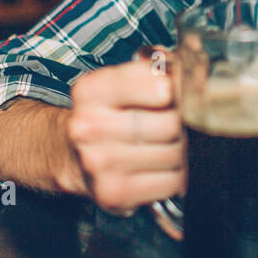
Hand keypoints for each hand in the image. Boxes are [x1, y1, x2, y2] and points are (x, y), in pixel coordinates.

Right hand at [61, 49, 185, 213]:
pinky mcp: (114, 193)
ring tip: (165, 145)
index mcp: (92, 90)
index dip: (176, 89)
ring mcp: (100, 162)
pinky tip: (161, 168)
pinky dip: (175, 176)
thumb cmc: (106, 114)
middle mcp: (90, 126)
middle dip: (179, 123)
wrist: (70, 155)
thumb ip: (154, 65)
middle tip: (172, 124)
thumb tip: (188, 65)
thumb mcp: (119, 81)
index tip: (173, 94)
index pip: (158, 84)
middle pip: (170, 122)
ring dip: (179, 150)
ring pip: (174, 153)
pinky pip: (170, 182)